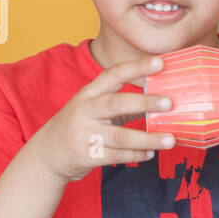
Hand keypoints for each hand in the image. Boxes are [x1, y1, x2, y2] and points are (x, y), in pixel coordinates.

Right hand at [33, 54, 176, 182]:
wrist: (47, 154)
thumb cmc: (80, 127)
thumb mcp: (95, 109)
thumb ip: (125, 104)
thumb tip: (160, 101)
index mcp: (89, 93)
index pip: (113, 74)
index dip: (137, 67)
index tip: (160, 62)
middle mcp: (85, 110)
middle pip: (116, 103)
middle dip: (145, 102)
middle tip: (170, 103)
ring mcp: (84, 133)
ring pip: (121, 136)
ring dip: (148, 139)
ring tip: (170, 140)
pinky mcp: (86, 155)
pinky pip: (117, 155)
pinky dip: (136, 155)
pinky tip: (151, 153)